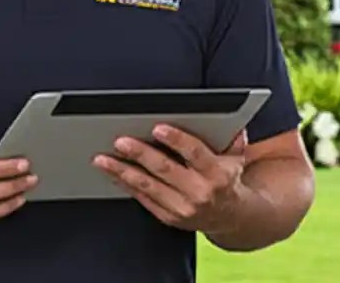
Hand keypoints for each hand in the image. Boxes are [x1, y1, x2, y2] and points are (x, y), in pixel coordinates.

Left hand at [93, 125, 246, 233]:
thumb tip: (230, 121)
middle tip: (121, 142)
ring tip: (104, 160)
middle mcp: (199, 192)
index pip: (195, 153)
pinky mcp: (170, 217)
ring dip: (123, 171)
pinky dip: (126, 185)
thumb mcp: (235, 157)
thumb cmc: (227, 180)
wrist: (229, 217)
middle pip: (165, 169)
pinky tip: (114, 174)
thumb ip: (232, 138)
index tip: (158, 128)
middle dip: (140, 154)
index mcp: (217, 173)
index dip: (176, 140)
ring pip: (148, 186)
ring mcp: (183, 207)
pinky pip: (144, 199)